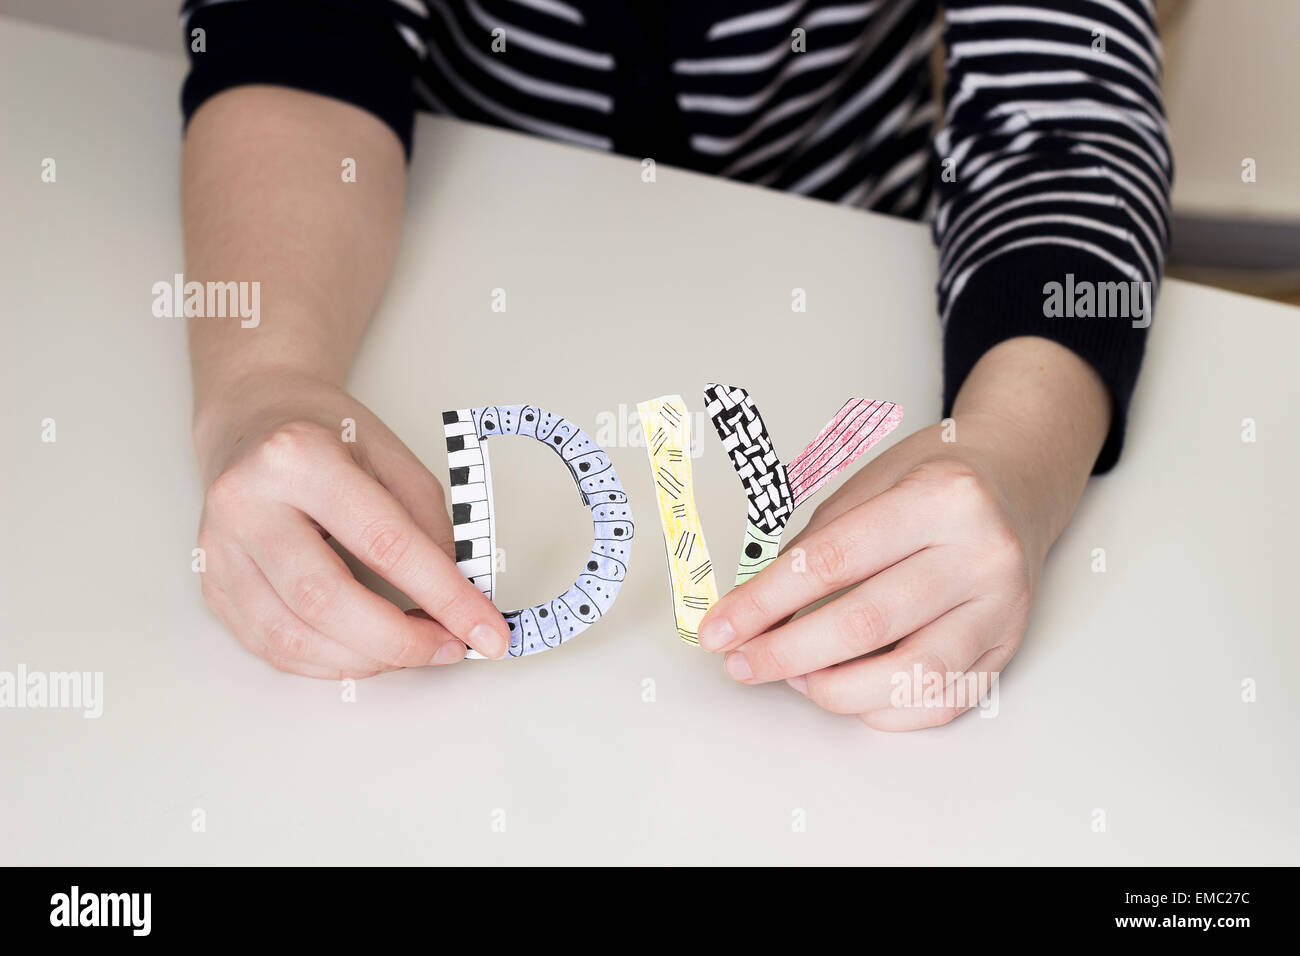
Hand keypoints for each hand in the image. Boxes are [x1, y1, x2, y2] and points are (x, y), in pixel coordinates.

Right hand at [193, 369, 509, 677]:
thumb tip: (460, 599)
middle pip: (326, 601)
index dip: (444, 595)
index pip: (384, 542)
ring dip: (365, 659)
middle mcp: (246, 503)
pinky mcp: (212, 582)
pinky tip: (365, 651)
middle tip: (448, 647)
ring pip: (293, 637)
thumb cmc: (327, 435)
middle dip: (400, 641)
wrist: (255, 419)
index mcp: (299, 458)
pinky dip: (328, 662)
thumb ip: (431, 525)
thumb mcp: (394, 456)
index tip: (486, 629)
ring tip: (412, 648)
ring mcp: (219, 548)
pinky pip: (270, 646)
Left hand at [696, 337, 1109, 729]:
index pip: (832, 561)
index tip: (721, 627)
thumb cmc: (936, 477)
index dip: (765, 603)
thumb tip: (754, 610)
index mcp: (939, 498)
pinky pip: (942, 700)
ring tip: (797, 676)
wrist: (1018, 479)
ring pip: (909, 676)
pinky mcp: (1008, 647)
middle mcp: (980, 554)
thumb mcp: (870, 482)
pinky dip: (884, 708)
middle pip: (866, 624)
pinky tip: (848, 691)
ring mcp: (1002, 607)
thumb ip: (816, 544)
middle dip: (786, 653)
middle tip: (741, 662)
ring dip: (836, 689)